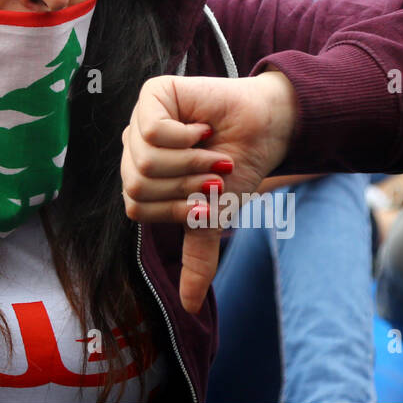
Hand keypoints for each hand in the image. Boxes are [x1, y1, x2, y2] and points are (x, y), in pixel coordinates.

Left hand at [120, 70, 298, 313]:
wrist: (269, 131)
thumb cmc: (239, 167)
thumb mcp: (214, 217)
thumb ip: (197, 256)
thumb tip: (190, 307)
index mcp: (140, 175)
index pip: (135, 206)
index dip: (176, 206)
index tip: (207, 194)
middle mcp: (133, 146)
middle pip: (137, 184)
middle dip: (186, 185)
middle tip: (212, 171)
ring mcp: (139, 118)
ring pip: (144, 160)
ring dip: (191, 163)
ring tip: (212, 149)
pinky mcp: (152, 94)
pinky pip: (151, 131)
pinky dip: (186, 137)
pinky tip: (202, 127)